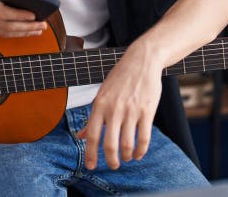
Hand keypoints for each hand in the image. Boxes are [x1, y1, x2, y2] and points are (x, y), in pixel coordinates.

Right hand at [0, 0, 46, 37]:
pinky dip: (10, 31)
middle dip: (26, 28)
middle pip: (4, 27)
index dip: (19, 16)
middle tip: (42, 25)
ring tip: (37, 29)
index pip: (2, 13)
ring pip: (1, 32)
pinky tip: (23, 28)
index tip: (34, 16)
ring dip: (21, 33)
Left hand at [77, 41, 162, 169]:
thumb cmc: (120, 78)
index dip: (91, 154)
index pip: (92, 135)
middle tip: (113, 165)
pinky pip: (144, 138)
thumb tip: (81, 136)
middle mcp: (114, 109)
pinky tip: (138, 154)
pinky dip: (141, 150)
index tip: (91, 166)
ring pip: (127, 144)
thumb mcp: (102, 94)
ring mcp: (131, 110)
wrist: (142, 60)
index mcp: (99, 105)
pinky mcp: (147, 111)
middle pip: (110, 144)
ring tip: (126, 158)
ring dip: (126, 156)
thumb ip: (93, 117)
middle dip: (111, 160)